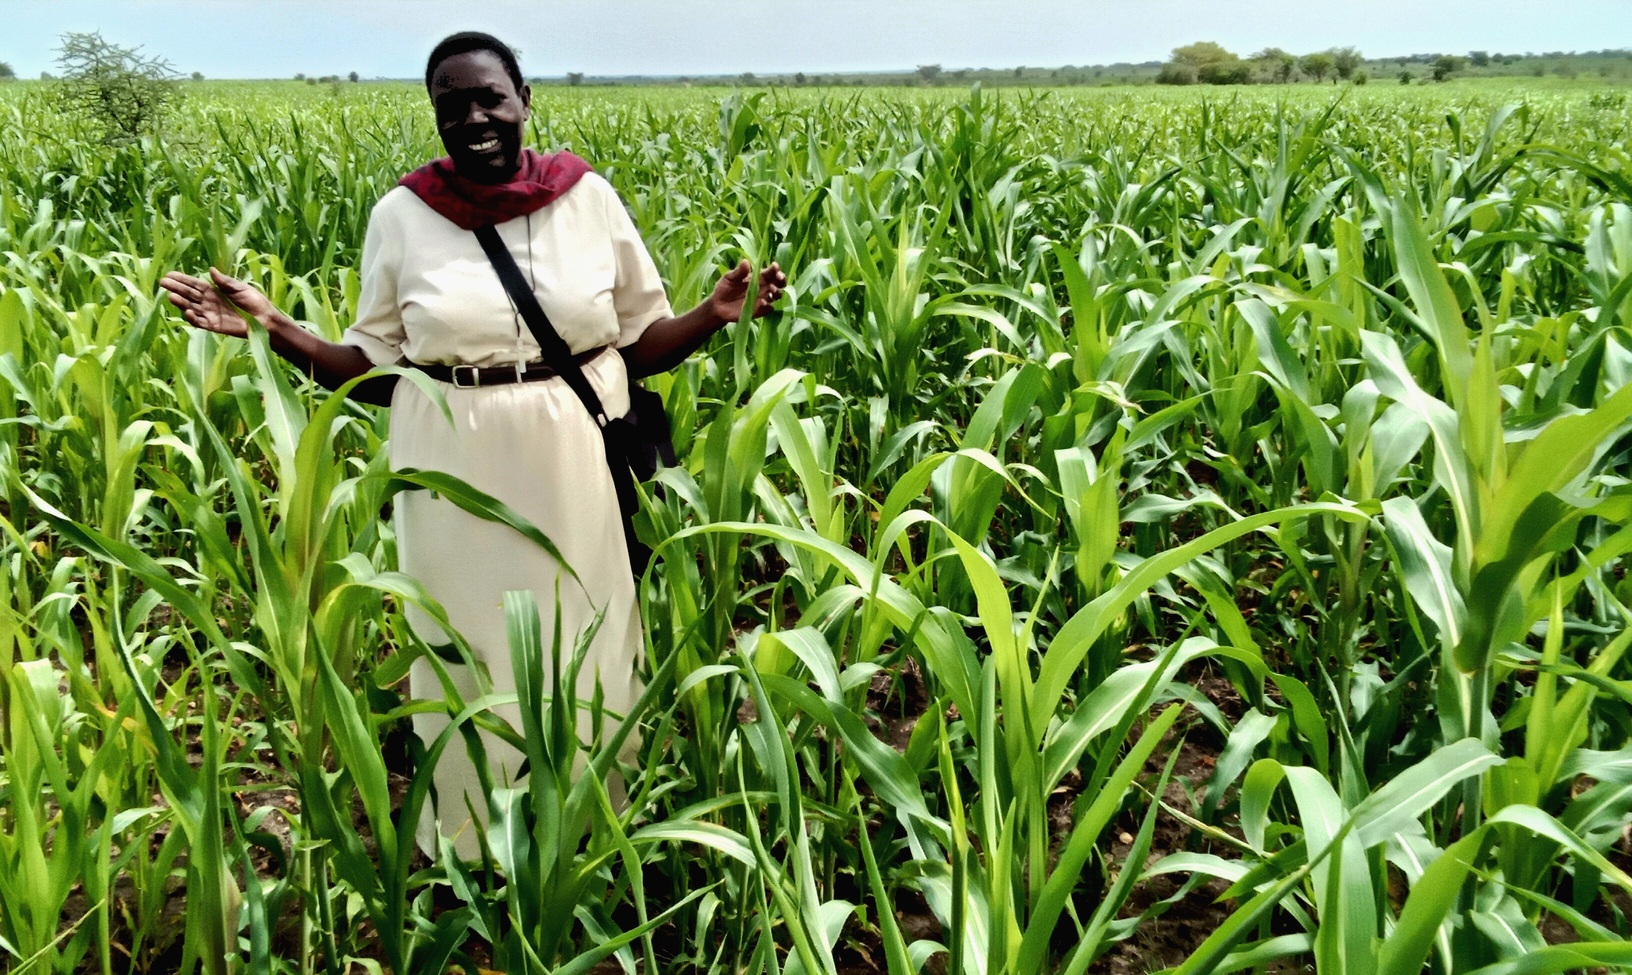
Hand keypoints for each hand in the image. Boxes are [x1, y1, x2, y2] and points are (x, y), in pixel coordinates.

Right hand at [159, 268, 278, 337]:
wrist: (266, 319)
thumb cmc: (255, 302)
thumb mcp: (240, 288)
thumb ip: (225, 281)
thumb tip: (210, 270)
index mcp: (214, 291)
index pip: (194, 284)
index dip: (182, 279)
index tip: (169, 274)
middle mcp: (209, 302)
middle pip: (189, 295)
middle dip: (176, 289)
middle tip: (163, 282)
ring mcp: (210, 314)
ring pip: (191, 308)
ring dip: (181, 303)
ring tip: (171, 296)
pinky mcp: (214, 326)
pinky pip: (200, 323)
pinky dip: (193, 319)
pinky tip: (188, 311)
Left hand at [707, 260, 785, 324]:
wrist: (718, 305)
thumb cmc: (724, 288)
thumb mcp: (729, 277)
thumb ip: (739, 272)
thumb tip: (745, 262)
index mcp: (758, 277)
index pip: (771, 272)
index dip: (775, 269)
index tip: (775, 267)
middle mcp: (763, 287)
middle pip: (779, 283)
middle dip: (781, 281)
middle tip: (778, 279)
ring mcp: (763, 299)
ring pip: (777, 296)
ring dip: (776, 293)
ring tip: (770, 290)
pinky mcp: (760, 311)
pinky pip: (769, 308)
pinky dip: (768, 306)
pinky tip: (762, 302)